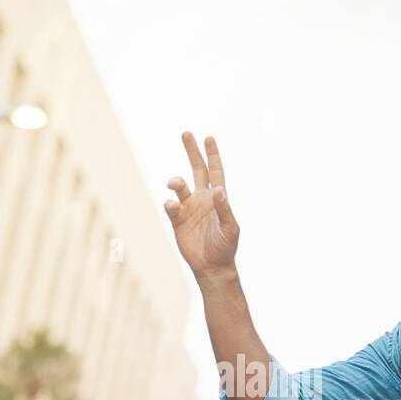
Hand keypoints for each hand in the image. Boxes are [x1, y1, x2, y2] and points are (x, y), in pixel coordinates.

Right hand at [164, 132, 239, 281]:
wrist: (212, 266)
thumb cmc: (226, 247)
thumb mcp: (230, 228)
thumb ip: (225, 208)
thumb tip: (219, 190)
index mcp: (217, 198)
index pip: (215, 171)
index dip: (212, 155)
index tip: (208, 138)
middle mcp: (202, 199)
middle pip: (196, 169)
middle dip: (192, 152)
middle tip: (186, 133)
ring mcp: (189, 208)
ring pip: (179, 186)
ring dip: (176, 182)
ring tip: (175, 183)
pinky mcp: (177, 220)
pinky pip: (170, 206)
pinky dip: (170, 203)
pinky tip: (173, 205)